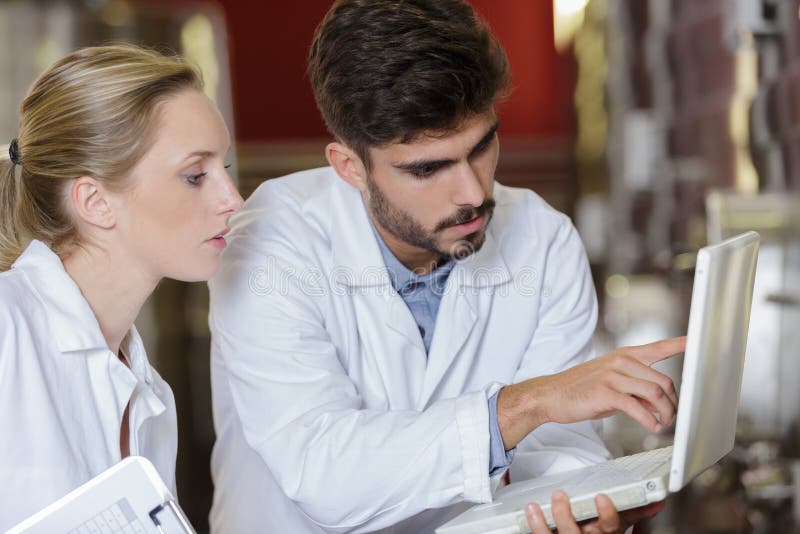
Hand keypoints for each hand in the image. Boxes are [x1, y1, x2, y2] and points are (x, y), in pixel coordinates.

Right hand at [498, 337, 684, 448]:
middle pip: (663, 380)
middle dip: (674, 402)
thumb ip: (638, 390)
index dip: (679, 344)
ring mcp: (612, 375)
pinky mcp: (605, 392)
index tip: (696, 341)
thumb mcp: (613, 384)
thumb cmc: (582, 389)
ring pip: (654, 392)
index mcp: (624, 356)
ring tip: (663, 423)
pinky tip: (651, 426)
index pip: (658, 347)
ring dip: (665, 412)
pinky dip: (649, 420)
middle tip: (672, 416)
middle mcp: (620, 361)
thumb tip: (661, 405)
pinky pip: (637, 407)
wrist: (551, 395)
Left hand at [524, 491, 665, 533]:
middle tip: (560, 495)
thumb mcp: (619, 526)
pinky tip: (531, 509)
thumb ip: (635, 513)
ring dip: (546, 520)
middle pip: (579, 533)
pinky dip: (535, 524)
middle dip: (567, 516)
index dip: (607, 514)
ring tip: (538, 501)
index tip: (601, 497)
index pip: (610, 527)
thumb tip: (657, 502)